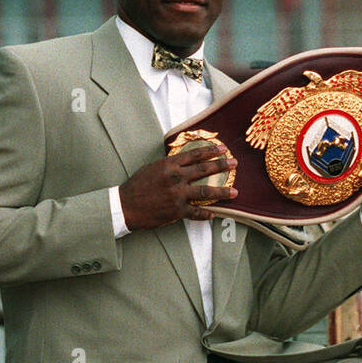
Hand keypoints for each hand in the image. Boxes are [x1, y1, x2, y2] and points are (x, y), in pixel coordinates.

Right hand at [119, 147, 237, 230]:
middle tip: (234, 164)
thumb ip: (169, 165)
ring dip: (222, 192)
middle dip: (222, 165)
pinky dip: (205, 214)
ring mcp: (178, 194)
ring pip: (205, 191)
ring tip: (235, 192)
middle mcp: (176, 177)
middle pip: (204, 169)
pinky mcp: (177, 211)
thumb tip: (183, 162)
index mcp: (169, 165)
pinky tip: (213, 214)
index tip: (222, 148)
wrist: (126, 206)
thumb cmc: (137, 186)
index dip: (210, 151)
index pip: (195, 154)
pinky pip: (196, 212)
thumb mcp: (153, 168)